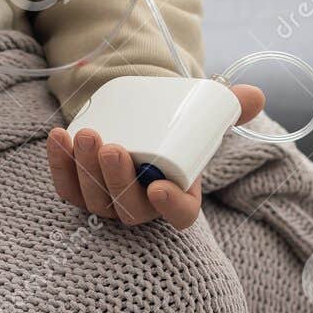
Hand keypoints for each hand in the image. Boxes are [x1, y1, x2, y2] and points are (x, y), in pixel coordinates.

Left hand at [46, 83, 264, 229]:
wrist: (140, 119)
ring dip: (86, 170)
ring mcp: (108, 201)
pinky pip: (67, 187)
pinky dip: (59, 165)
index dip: (171, 208)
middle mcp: (142, 206)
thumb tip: (254, 96)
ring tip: (87, 134)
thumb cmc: (175, 126)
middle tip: (113, 147)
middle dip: (116, 180)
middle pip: (128, 208)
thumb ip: (229, 107)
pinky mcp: (80, 189)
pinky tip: (58, 138)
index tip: (160, 188)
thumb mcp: (203, 115)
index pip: (180, 216)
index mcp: (179, 195)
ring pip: (94, 200)